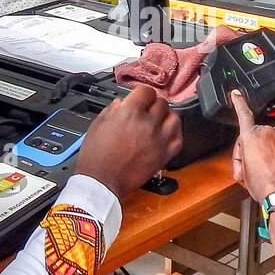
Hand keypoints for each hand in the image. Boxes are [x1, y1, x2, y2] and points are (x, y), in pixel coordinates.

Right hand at [75, 87, 182, 201]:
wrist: (101, 182)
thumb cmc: (96, 157)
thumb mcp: (97, 126)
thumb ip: (111, 110)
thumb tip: (120, 103)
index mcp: (130, 113)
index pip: (146, 91)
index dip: (142, 93)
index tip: (139, 98)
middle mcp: (148, 124)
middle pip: (161, 103)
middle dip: (153, 104)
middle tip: (146, 111)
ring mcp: (159, 140)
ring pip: (174, 118)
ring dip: (166, 117)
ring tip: (158, 121)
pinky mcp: (164, 155)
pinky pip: (179, 138)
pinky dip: (174, 134)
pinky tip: (165, 135)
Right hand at [231, 91, 274, 202]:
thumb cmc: (262, 184)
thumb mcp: (242, 171)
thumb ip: (242, 156)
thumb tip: (246, 154)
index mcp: (250, 136)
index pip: (243, 114)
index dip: (239, 102)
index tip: (236, 94)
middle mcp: (266, 131)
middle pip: (256, 134)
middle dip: (254, 146)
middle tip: (254, 165)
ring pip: (271, 138)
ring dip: (268, 148)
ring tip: (268, 166)